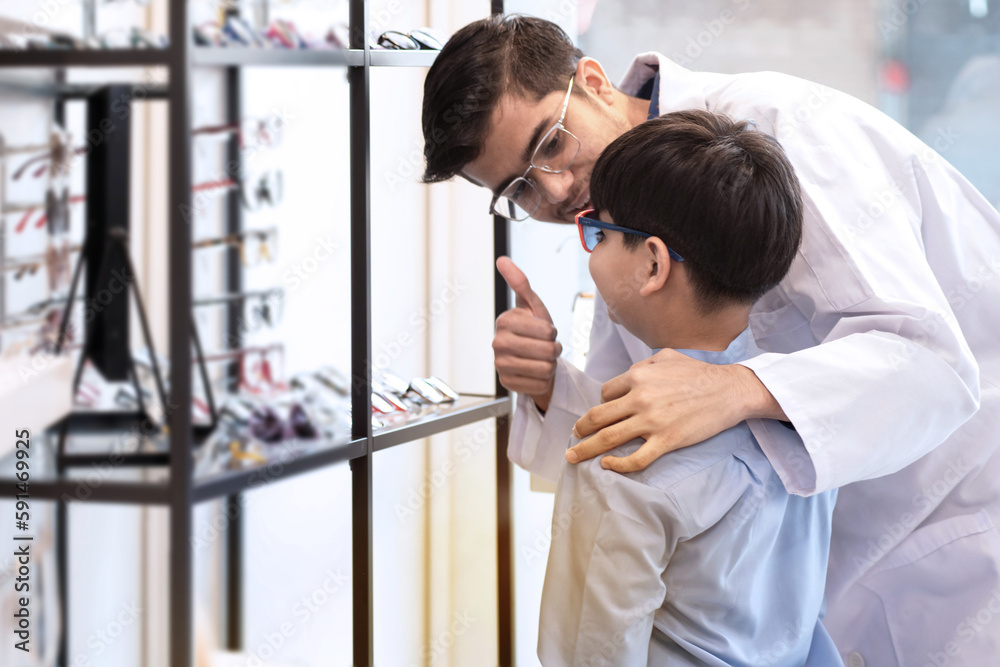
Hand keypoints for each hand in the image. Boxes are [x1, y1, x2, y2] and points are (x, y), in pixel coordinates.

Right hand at [494, 256, 561, 410]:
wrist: (531, 359)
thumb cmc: (534, 330)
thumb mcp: (533, 306)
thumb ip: (520, 283)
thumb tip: (501, 259)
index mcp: (505, 321)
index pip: (547, 331)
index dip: (553, 332)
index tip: (544, 331)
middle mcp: (498, 343)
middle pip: (547, 351)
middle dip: (554, 350)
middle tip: (547, 347)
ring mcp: (500, 366)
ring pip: (545, 369)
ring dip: (550, 365)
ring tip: (542, 359)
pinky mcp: (506, 385)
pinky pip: (540, 385)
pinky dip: (544, 380)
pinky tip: (534, 373)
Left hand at [567, 349, 783, 472]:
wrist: (729, 390)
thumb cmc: (699, 372)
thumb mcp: (667, 356)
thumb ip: (643, 364)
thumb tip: (629, 374)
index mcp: (637, 376)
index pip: (605, 394)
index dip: (600, 405)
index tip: (600, 415)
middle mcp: (639, 398)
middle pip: (598, 417)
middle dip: (580, 429)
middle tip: (573, 437)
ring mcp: (652, 421)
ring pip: (609, 439)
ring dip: (586, 449)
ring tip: (573, 456)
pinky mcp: (667, 441)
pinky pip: (636, 459)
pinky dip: (618, 465)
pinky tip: (608, 466)